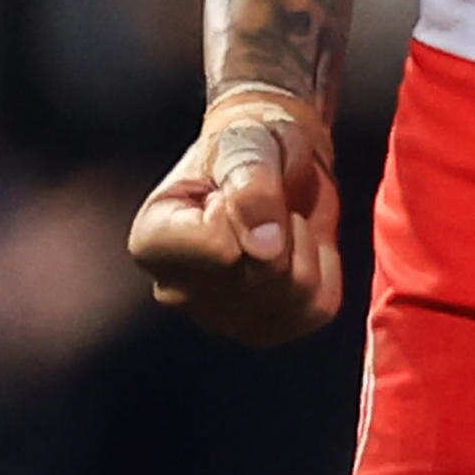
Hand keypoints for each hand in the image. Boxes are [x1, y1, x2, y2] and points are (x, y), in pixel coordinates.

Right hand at [128, 87, 340, 345]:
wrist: (272, 162)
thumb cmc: (246, 146)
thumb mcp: (246, 144)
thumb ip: (251, 185)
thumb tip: (265, 247)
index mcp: (152, 243)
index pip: (217, 250)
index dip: (246, 210)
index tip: (231, 189)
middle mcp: (177, 293)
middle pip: (261, 276)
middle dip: (281, 227)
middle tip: (266, 201)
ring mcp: (222, 319)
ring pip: (295, 296)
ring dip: (304, 245)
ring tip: (281, 221)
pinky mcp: (268, 329)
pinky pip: (319, 307)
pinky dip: (322, 267)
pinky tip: (297, 245)